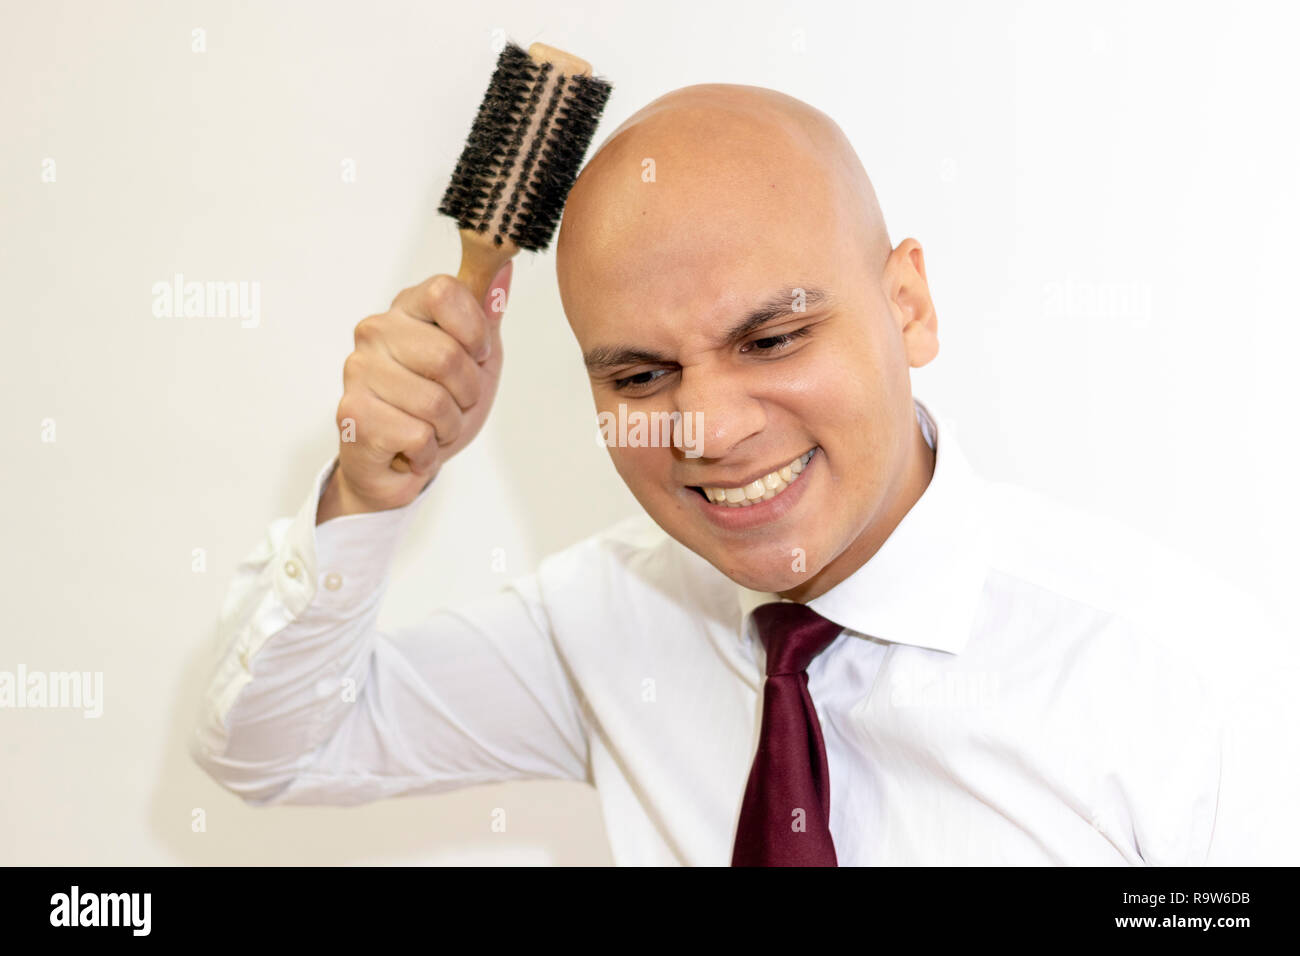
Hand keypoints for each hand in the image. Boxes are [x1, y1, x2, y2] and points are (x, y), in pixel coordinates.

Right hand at [318, 261, 512, 520]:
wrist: (398, 463)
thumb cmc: (437, 407)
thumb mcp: (476, 360)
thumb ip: (486, 316)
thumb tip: (503, 267)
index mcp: (407, 308)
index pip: (446, 291)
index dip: (474, 332)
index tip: (475, 357)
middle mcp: (375, 331)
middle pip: (447, 355)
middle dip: (466, 394)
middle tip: (452, 404)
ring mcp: (359, 371)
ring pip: (435, 402)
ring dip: (447, 427)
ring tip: (430, 427)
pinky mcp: (352, 414)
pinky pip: (418, 435)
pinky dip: (427, 452)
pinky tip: (411, 447)